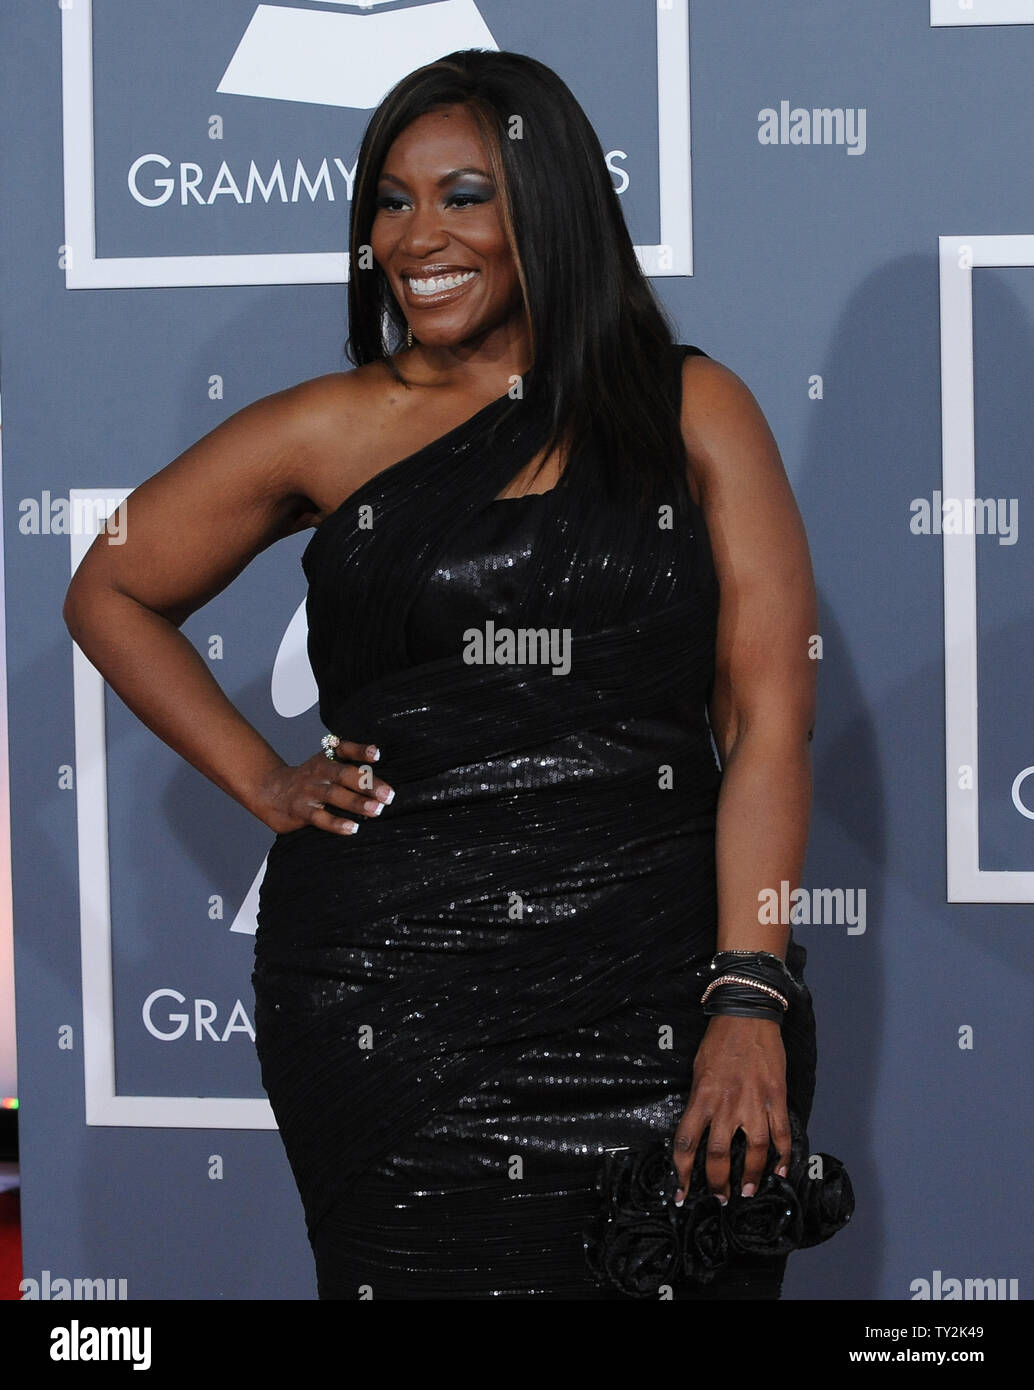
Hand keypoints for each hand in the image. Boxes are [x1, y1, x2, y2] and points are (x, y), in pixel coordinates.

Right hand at [254, 740, 394, 833]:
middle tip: (388, 795)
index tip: (377, 754)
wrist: (270, 791)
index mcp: (325, 759)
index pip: (343, 749)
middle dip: (367, 784)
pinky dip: (337, 824)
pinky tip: (353, 828)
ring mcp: (309, 792)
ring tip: (376, 810)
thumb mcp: (324, 764)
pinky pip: (320, 818)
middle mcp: (318, 773)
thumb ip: (349, 764)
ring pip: (334, 796)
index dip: (360, 750)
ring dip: (356, 803)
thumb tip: (381, 775)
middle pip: (343, 775)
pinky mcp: (301, 811)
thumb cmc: (308, 780)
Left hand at [672, 1014, 789, 1204]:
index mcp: (702, 1098)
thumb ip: (700, 1102)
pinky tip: (780, 1171)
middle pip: (719, 1155)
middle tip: (721, 1199)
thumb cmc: (719, 1042)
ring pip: (754, 1151)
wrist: (747, 1015)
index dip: (682, 1174)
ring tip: (750, 1192)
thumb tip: (700, 1129)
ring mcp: (754, 1102)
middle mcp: (726, 1105)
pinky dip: (783, 1156)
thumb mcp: (699, 1071)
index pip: (686, 1144)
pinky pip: (781, 1134)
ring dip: (753, 1177)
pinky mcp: (776, 1097)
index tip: (680, 1193)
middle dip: (719, 1183)